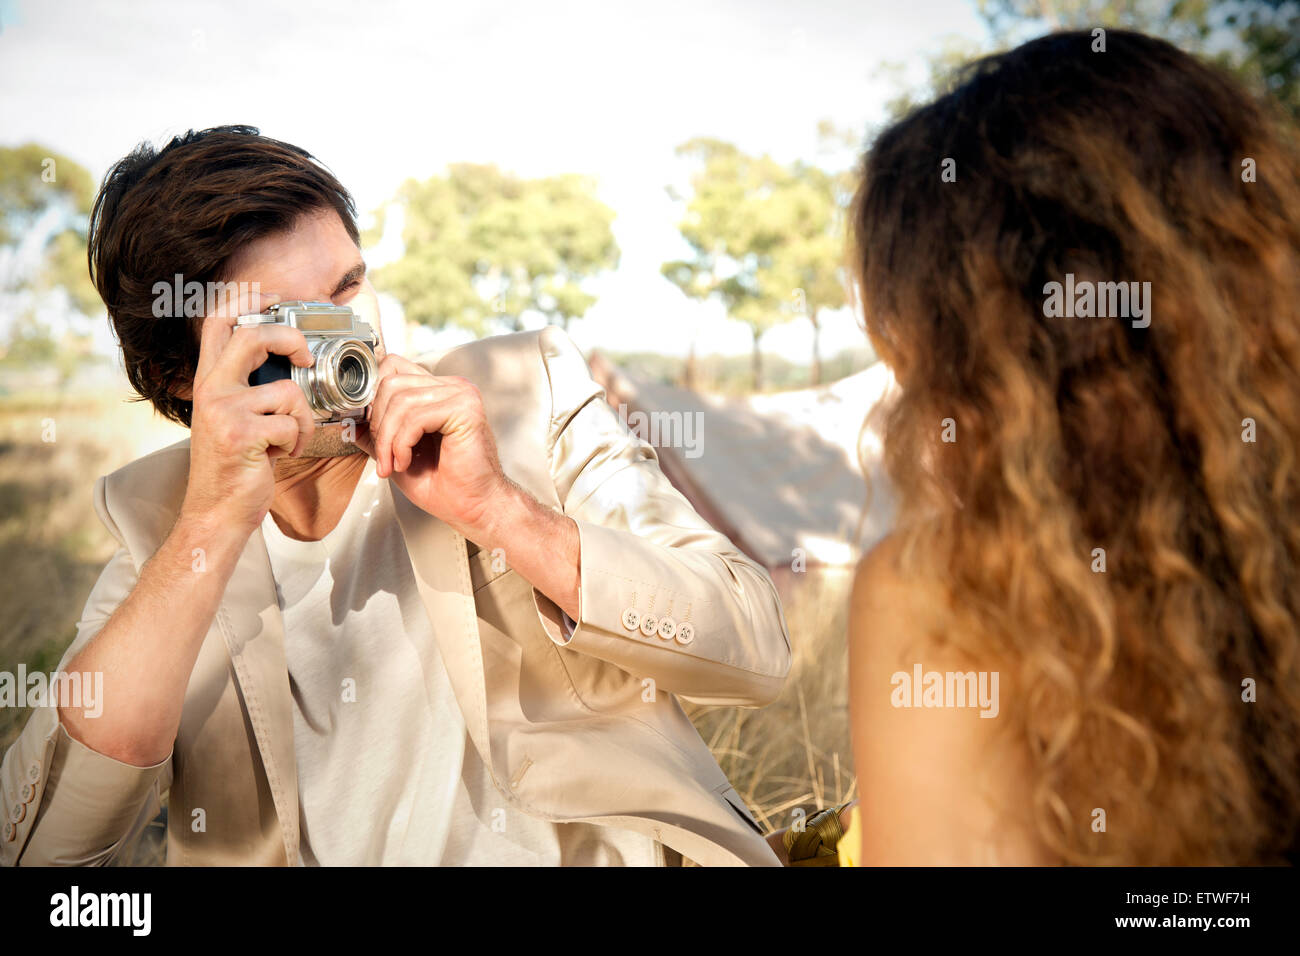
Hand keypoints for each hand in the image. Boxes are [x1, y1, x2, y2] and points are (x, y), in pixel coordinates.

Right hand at [181, 291, 316, 533]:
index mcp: (209, 380)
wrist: (216, 513)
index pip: (216, 321)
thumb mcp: (233, 418)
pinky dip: (298, 441)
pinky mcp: (240, 435)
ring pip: (286, 391)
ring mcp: (222, 411)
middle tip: (305, 357)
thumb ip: (249, 388)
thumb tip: (291, 360)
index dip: (244, 299)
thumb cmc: (235, 466)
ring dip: (303, 418)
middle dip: (289, 338)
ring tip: (291, 438)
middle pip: (251, 335)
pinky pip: (291, 424)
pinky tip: (281, 456)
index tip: (272, 297)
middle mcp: (210, 389)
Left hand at [354, 354, 510, 538]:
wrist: (473, 507)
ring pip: (400, 402)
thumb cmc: (446, 485)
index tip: (369, 431)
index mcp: (439, 390)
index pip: (392, 368)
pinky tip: (406, 462)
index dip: (373, 399)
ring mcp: (461, 395)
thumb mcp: (396, 453)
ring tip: (394, 464)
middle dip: (378, 424)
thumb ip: (376, 432)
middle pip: (391, 384)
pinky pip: (415, 418)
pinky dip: (401, 444)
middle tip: (383, 456)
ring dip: (388, 439)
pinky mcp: (464, 410)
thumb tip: (351, 419)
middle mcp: (452, 387)